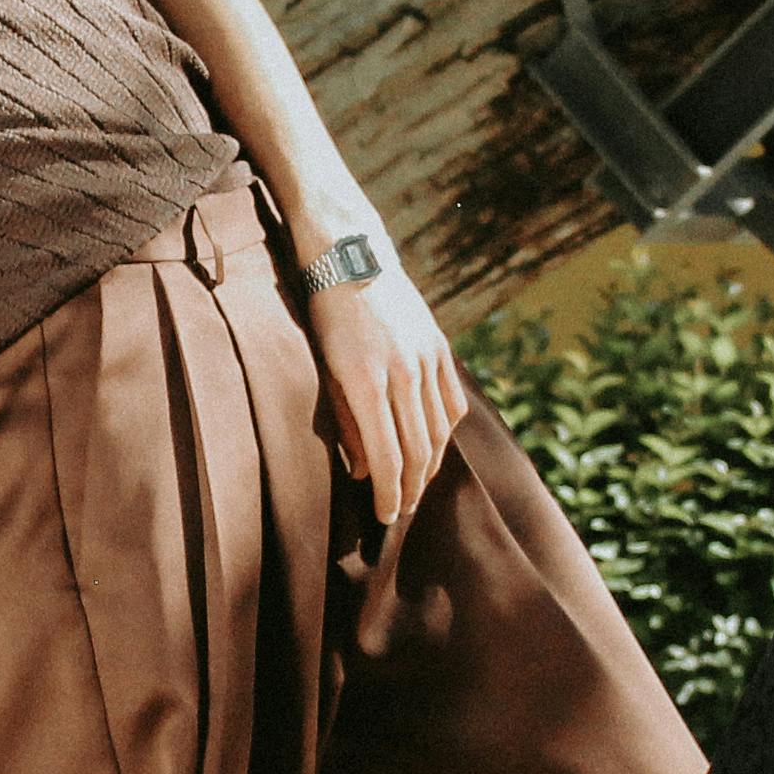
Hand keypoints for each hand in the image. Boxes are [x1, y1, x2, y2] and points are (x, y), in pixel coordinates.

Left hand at [302, 251, 469, 530]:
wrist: (350, 256)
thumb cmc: (323, 318)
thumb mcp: (322, 370)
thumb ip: (345, 422)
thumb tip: (362, 471)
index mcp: (366, 381)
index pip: (386, 456)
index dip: (389, 493)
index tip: (386, 517)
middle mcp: (403, 372)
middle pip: (417, 450)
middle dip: (410, 489)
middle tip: (402, 512)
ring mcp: (427, 358)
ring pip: (439, 430)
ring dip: (430, 466)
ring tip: (417, 487)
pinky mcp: (440, 348)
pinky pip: (452, 403)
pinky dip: (446, 431)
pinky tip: (434, 447)